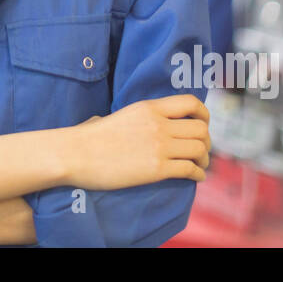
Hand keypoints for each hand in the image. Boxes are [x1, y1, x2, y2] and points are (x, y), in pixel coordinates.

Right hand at [65, 94, 210, 190]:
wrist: (76, 154)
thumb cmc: (89, 137)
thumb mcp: (117, 115)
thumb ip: (133, 119)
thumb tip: (126, 124)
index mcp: (149, 107)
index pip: (191, 103)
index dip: (204, 114)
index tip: (204, 124)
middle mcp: (159, 124)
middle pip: (201, 129)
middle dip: (206, 141)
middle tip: (201, 151)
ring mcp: (159, 146)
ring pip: (199, 149)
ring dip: (204, 159)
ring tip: (200, 165)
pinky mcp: (157, 169)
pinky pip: (190, 170)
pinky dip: (198, 175)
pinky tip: (195, 178)